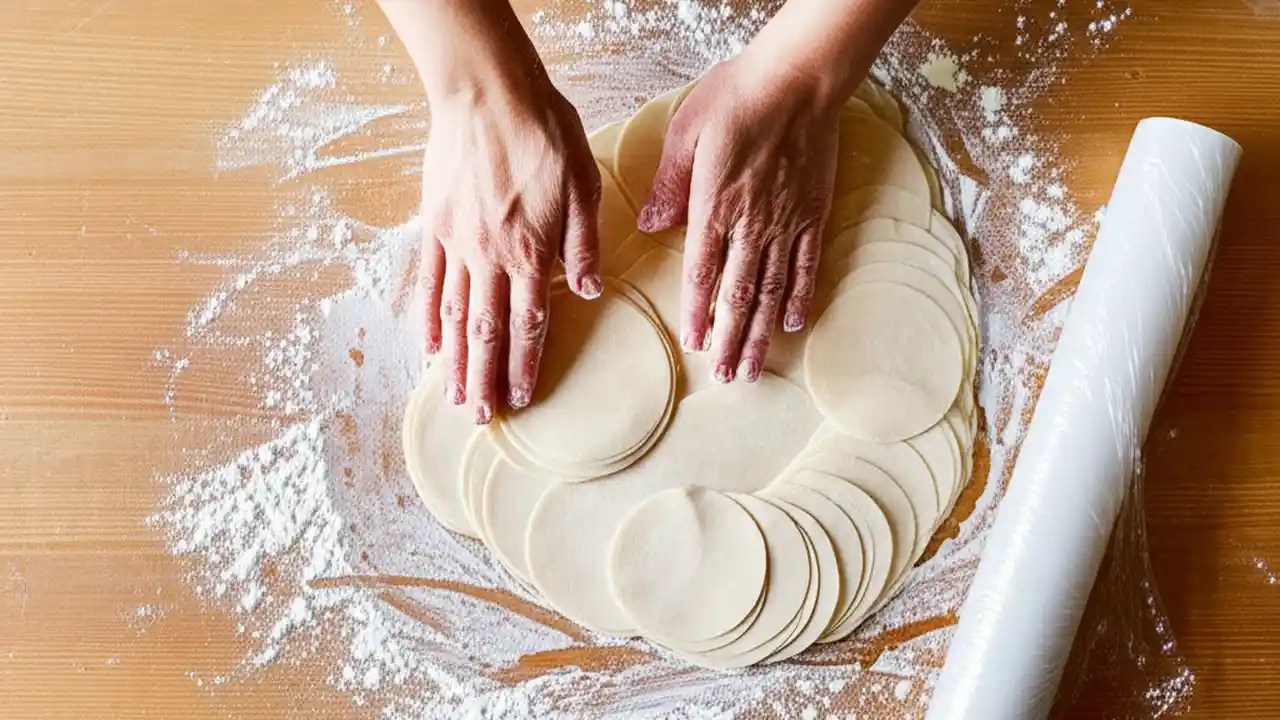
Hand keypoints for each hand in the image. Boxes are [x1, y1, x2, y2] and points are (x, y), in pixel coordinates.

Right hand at [420, 84, 601, 423]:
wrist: (487, 93)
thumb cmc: (544, 132)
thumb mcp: (584, 184)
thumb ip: (583, 243)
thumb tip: (587, 290)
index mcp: (531, 251)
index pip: (529, 323)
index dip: (525, 365)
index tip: (520, 398)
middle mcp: (490, 256)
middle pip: (487, 332)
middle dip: (485, 379)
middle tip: (482, 418)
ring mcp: (457, 243)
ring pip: (456, 314)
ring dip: (455, 360)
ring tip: (454, 396)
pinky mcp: (435, 224)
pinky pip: (430, 280)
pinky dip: (428, 316)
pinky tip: (428, 344)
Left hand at [636, 57, 839, 383]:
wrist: (801, 79)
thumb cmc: (740, 96)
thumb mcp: (687, 132)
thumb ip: (669, 185)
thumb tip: (649, 223)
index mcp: (715, 205)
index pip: (703, 272)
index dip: (699, 312)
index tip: (695, 344)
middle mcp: (753, 223)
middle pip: (740, 294)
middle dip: (731, 339)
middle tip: (726, 377)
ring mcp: (787, 222)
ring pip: (772, 290)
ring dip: (761, 332)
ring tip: (753, 368)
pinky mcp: (813, 213)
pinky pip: (807, 265)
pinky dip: (800, 297)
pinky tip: (793, 324)